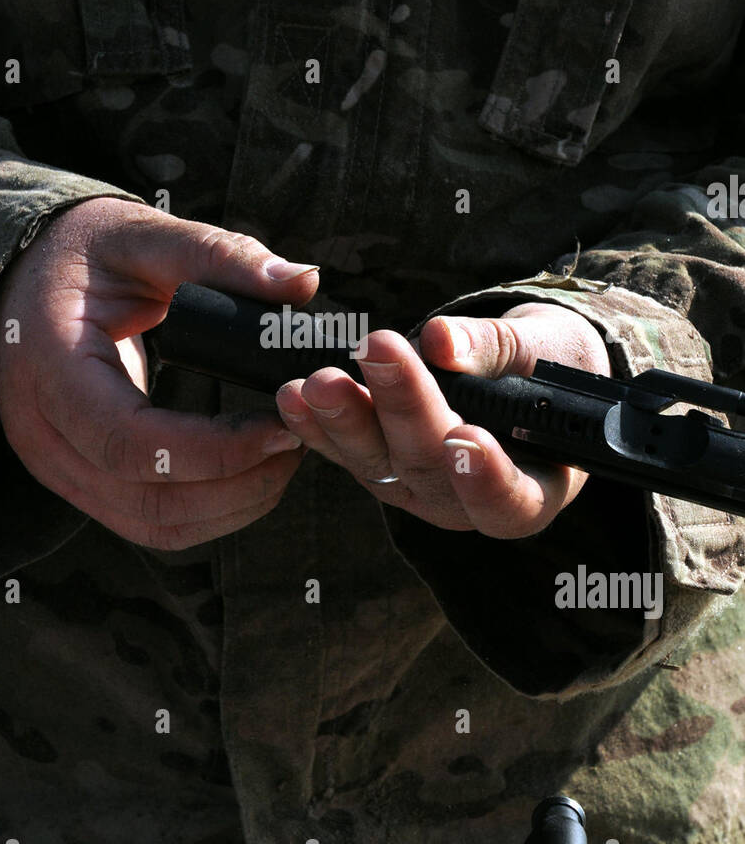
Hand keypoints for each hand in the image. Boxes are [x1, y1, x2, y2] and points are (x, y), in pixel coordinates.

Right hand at [0, 197, 319, 549]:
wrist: (26, 277)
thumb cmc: (86, 253)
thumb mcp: (143, 235)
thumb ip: (218, 256)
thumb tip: (303, 282)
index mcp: (48, 366)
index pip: (129, 441)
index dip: (214, 450)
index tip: (283, 427)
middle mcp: (41, 433)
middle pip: (146, 499)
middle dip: (237, 485)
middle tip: (299, 442)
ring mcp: (57, 467)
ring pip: (154, 524)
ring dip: (232, 506)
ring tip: (286, 456)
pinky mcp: (81, 482)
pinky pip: (151, 522)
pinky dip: (211, 511)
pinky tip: (254, 473)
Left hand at [274, 303, 610, 538]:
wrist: (523, 369)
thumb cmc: (551, 367)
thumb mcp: (545, 350)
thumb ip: (496, 350)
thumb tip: (441, 340)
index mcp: (532, 490)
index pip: (508, 501)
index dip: (485, 477)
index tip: (464, 437)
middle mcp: (466, 502)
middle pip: (430, 469)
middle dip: (400, 409)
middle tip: (377, 352)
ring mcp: (415, 488)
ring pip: (377, 465)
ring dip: (344, 421)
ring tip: (320, 381)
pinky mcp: (377, 465)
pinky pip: (344, 450)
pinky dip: (316, 424)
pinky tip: (292, 397)